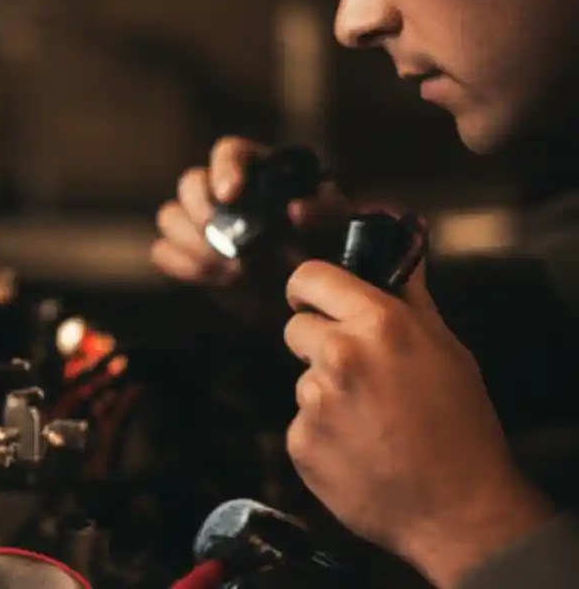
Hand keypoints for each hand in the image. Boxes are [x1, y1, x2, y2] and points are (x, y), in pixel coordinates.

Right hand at [150, 136, 349, 321]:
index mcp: (256, 169)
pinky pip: (163, 251)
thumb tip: (295, 211)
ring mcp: (201, 224)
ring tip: (231, 270)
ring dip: (193, 243)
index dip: (224, 169)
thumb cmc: (326, 246)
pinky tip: (215, 279)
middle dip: (202, 213)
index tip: (230, 195)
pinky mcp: (188, 255)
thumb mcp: (337, 224)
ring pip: (170, 216)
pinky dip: (182, 264)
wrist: (310, 293)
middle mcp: (221, 191)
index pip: (228, 151)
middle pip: (190, 183)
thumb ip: (324, 210)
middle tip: (230, 245)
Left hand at [283, 259, 553, 587]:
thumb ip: (411, 297)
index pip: (310, 277)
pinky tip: (358, 449)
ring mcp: (315, 399)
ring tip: (372, 421)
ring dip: (327, 394)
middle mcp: (340, 354)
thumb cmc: (460, 426)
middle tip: (358, 373)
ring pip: (303, 379)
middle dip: (319, 344)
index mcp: (379, 323)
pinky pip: (301, 423)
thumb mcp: (446, 349)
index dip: (308, 288)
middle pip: (296, 328)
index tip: (311, 298)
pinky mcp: (300, 440)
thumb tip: (403, 248)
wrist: (458, 509)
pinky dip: (322, 434)